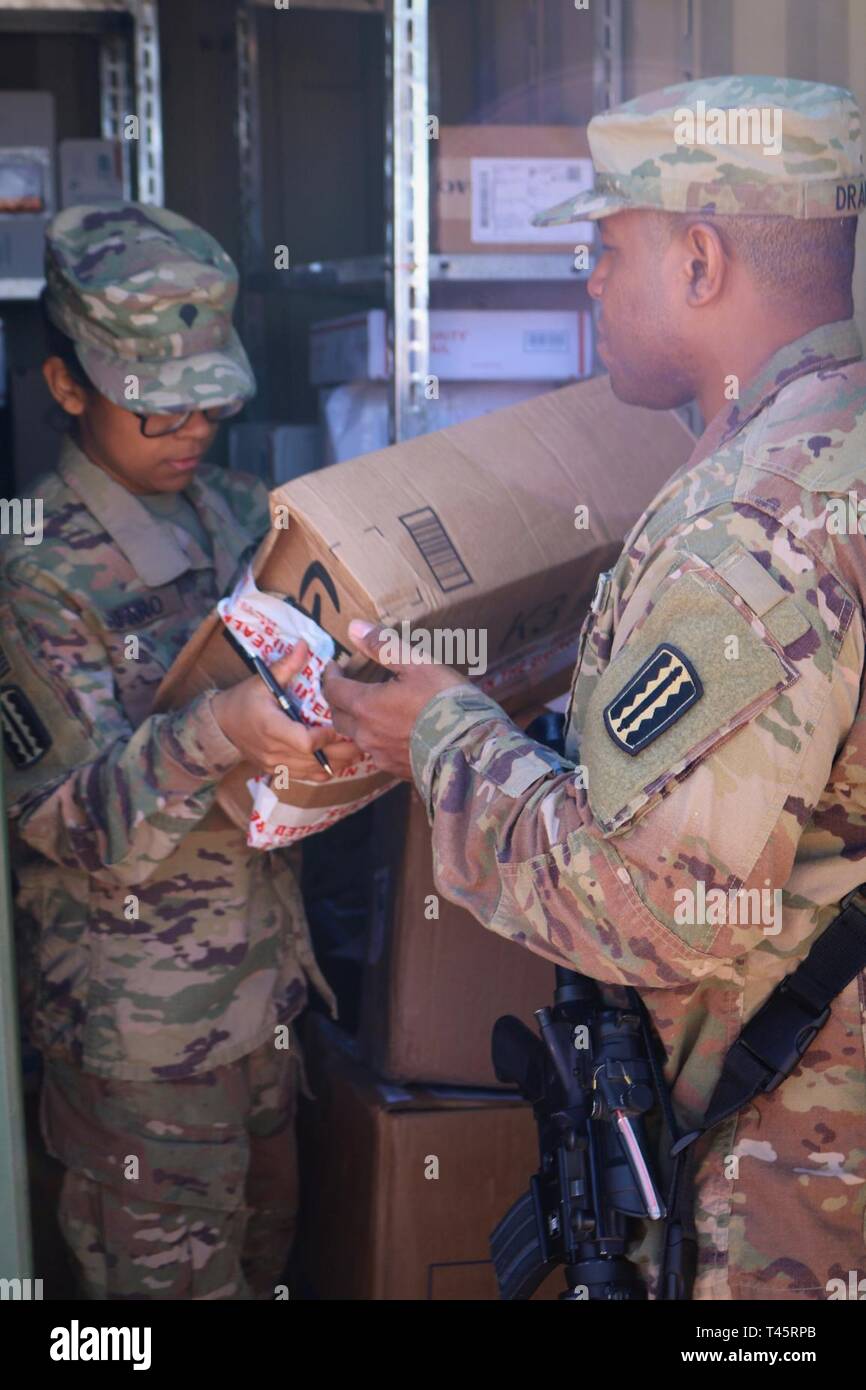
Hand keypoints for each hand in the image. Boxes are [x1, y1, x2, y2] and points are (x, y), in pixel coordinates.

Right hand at [211, 641, 361, 781]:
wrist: (221, 727)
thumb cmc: (243, 700)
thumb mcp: (262, 681)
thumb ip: (286, 666)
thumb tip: (304, 644)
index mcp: (271, 728)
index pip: (306, 742)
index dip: (327, 736)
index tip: (340, 723)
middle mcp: (275, 752)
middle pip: (318, 759)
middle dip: (343, 749)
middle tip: (361, 735)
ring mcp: (277, 765)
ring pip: (317, 771)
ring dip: (340, 761)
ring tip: (357, 746)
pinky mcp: (280, 772)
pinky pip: (310, 777)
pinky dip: (327, 769)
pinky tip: (338, 756)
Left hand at [322, 620, 471, 779]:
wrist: (470, 748)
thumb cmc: (444, 700)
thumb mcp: (417, 664)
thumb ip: (382, 646)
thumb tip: (353, 627)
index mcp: (365, 706)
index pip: (332, 690)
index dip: (330, 676)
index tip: (334, 666)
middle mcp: (366, 734)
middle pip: (338, 717)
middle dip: (337, 699)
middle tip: (346, 686)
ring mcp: (380, 755)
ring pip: (357, 737)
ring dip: (357, 721)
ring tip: (371, 709)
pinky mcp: (396, 769)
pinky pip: (377, 752)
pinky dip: (377, 738)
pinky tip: (393, 731)